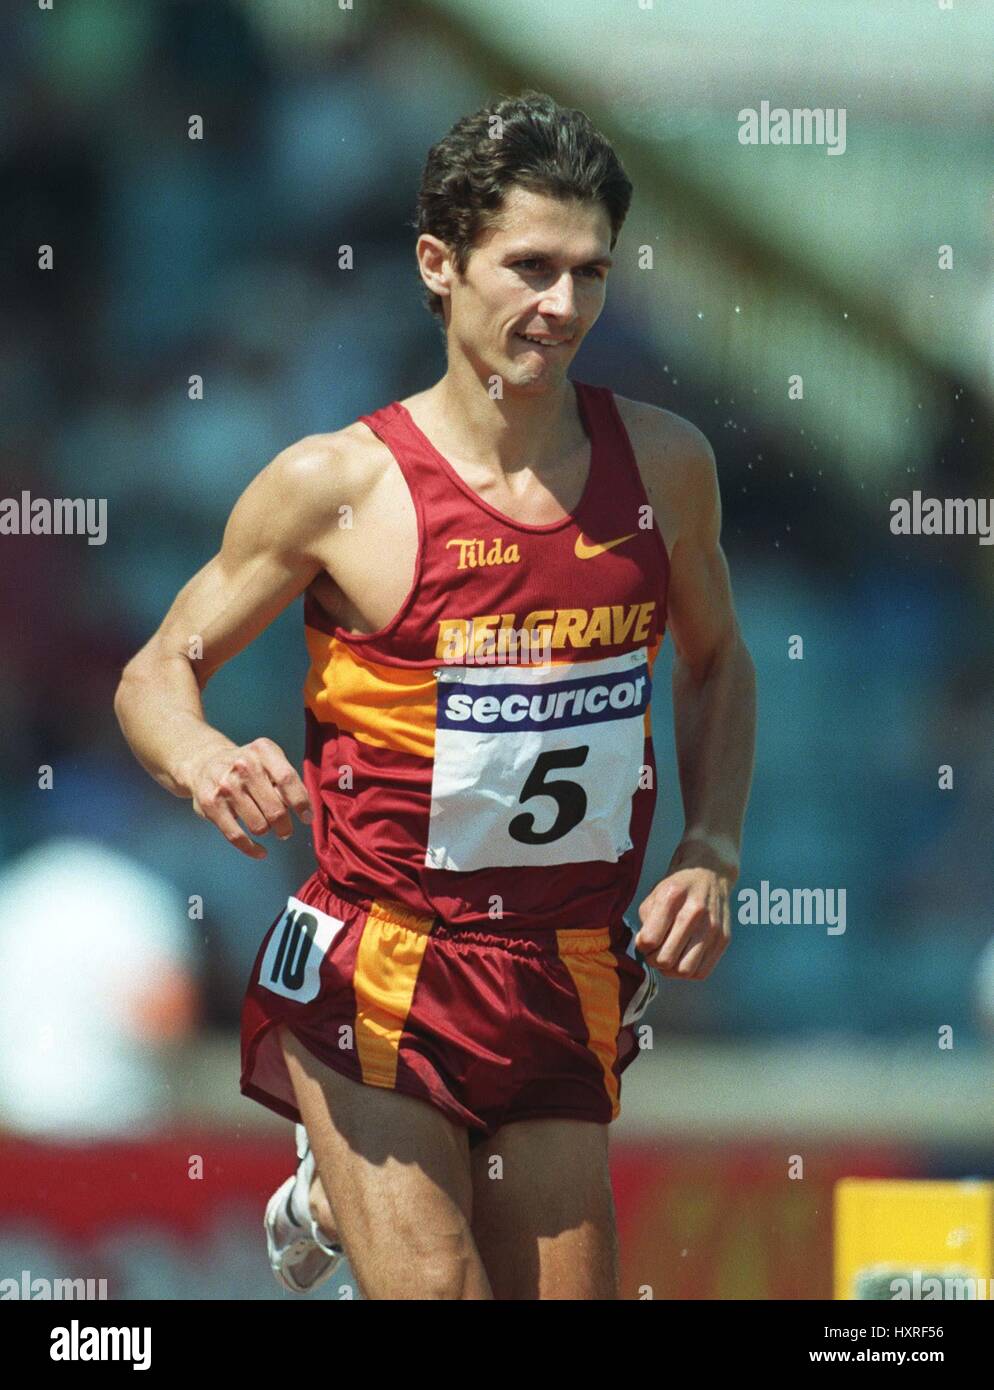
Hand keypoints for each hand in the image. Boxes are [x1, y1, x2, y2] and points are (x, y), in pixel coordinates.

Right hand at [186, 737, 311, 858]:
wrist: (204, 763)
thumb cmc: (248, 767)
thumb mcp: (268, 761)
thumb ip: (286, 781)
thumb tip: (303, 811)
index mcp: (262, 751)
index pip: (287, 779)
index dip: (301, 803)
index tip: (307, 818)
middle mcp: (243, 766)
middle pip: (275, 809)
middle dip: (285, 826)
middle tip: (285, 830)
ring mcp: (226, 786)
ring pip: (259, 826)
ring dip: (267, 831)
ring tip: (265, 826)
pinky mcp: (211, 805)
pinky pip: (237, 836)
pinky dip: (252, 849)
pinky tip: (261, 852)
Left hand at [634, 861, 732, 980]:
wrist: (710, 872)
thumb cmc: (678, 886)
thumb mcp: (654, 894)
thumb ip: (645, 921)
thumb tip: (645, 948)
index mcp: (672, 896)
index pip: (650, 939)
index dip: (642, 946)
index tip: (644, 941)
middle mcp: (695, 912)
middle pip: (666, 959)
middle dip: (653, 960)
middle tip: (654, 952)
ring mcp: (712, 927)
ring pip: (684, 970)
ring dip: (671, 970)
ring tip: (668, 957)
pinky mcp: (724, 939)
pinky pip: (702, 972)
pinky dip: (688, 972)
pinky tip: (683, 959)